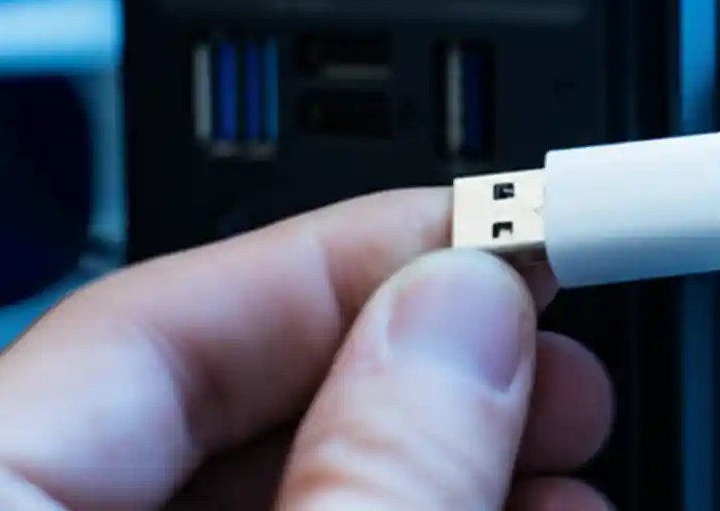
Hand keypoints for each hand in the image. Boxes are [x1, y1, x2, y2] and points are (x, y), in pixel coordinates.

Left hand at [0, 190, 613, 509]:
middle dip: (421, 373)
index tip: (506, 234)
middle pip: (220, 406)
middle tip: (561, 362)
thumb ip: (367, 479)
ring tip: (567, 472)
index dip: (354, 258)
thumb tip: (462, 313)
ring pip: (269, 494)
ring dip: (437, 464)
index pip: (152, 323)